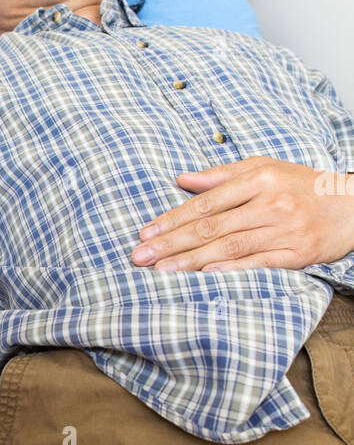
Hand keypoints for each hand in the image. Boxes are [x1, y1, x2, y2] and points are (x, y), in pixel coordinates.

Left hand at [130, 157, 353, 272]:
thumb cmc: (303, 186)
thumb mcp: (265, 168)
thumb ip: (222, 175)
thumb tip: (182, 178)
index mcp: (260, 179)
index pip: (207, 202)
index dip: (173, 219)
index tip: (146, 233)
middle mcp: (271, 204)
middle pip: (212, 227)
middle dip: (172, 243)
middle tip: (140, 257)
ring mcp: (285, 231)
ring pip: (230, 248)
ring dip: (191, 261)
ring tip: (162, 271)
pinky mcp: (298, 255)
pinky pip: (258, 264)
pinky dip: (230, 271)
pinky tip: (204, 276)